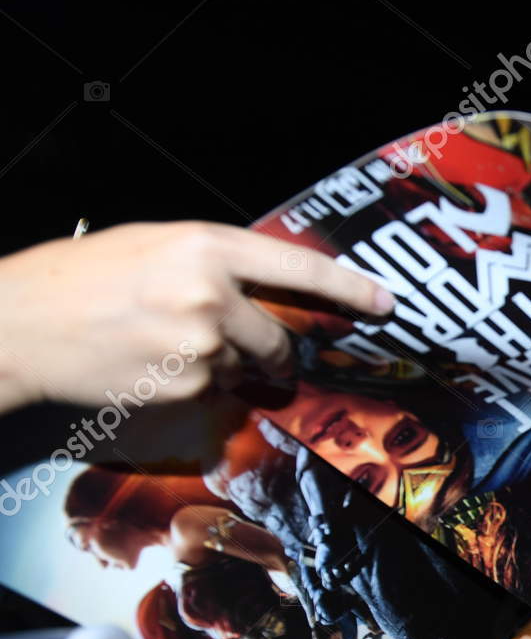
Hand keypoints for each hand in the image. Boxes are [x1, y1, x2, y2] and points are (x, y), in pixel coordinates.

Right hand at [0, 222, 394, 412]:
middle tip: (265, 348)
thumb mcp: (154, 245)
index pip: (302, 269)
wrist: (20, 324)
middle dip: (280, 349)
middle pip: (285, 337)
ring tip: (174, 346)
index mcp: (206, 247)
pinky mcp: (187, 391)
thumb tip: (274, 290)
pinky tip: (157, 366)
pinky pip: (218, 393)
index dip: (352, 289)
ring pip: (250, 368)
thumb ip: (217, 263)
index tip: (386, 304)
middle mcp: (213, 298)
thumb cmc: (82, 278)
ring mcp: (202, 349)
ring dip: (231, 365)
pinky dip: (201, 386)